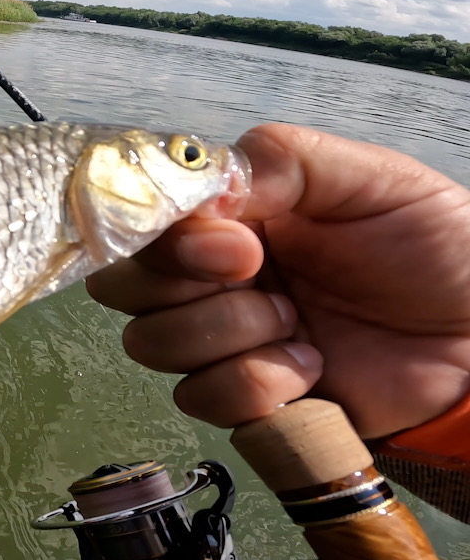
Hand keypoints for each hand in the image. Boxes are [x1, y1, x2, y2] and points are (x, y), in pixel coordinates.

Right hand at [85, 123, 469, 438]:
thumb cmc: (438, 251)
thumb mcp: (370, 178)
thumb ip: (284, 160)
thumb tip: (203, 189)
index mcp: (232, 217)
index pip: (141, 219)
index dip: (163, 233)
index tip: (232, 239)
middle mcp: (210, 276)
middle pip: (121, 286)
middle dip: (181, 283)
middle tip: (259, 274)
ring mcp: (222, 339)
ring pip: (151, 343)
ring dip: (228, 334)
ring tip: (299, 325)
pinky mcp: (244, 399)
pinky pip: (200, 397)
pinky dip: (254, 385)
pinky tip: (308, 368)